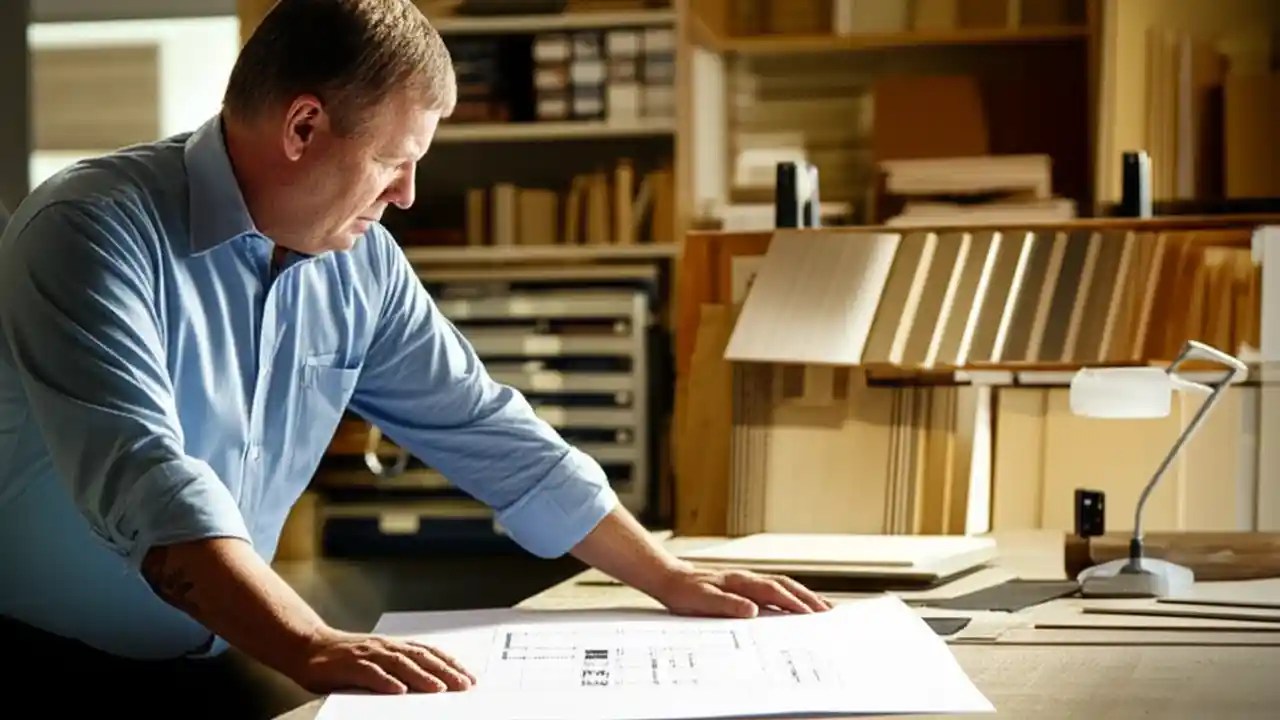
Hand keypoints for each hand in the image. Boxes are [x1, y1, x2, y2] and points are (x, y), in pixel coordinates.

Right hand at [286, 628, 476, 694]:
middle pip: (420, 658)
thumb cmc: (344, 658)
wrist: (307, 647)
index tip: (469, 677)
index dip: (450, 664)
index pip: (428, 652)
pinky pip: (369, 673)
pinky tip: (398, 691)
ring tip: (438, 689)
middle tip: (463, 685)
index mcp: (393, 646)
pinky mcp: (348, 665)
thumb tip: (430, 682)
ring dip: (421, 676)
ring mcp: (367, 654)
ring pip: (399, 664)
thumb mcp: (376, 659)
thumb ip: (398, 668)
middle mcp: (384, 647)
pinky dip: (385, 682)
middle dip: (444, 671)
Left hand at [654, 567, 832, 618]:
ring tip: (824, 608)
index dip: (794, 604)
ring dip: (804, 595)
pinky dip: (791, 595)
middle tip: (830, 613)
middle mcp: (747, 578)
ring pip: (783, 585)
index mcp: (740, 581)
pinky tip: (797, 604)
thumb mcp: (700, 601)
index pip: (774, 592)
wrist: (669, 578)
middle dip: (809, 599)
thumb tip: (752, 611)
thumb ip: (726, 605)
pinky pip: (775, 589)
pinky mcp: (745, 586)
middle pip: (786, 586)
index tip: (812, 616)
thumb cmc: (683, 592)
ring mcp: (748, 580)